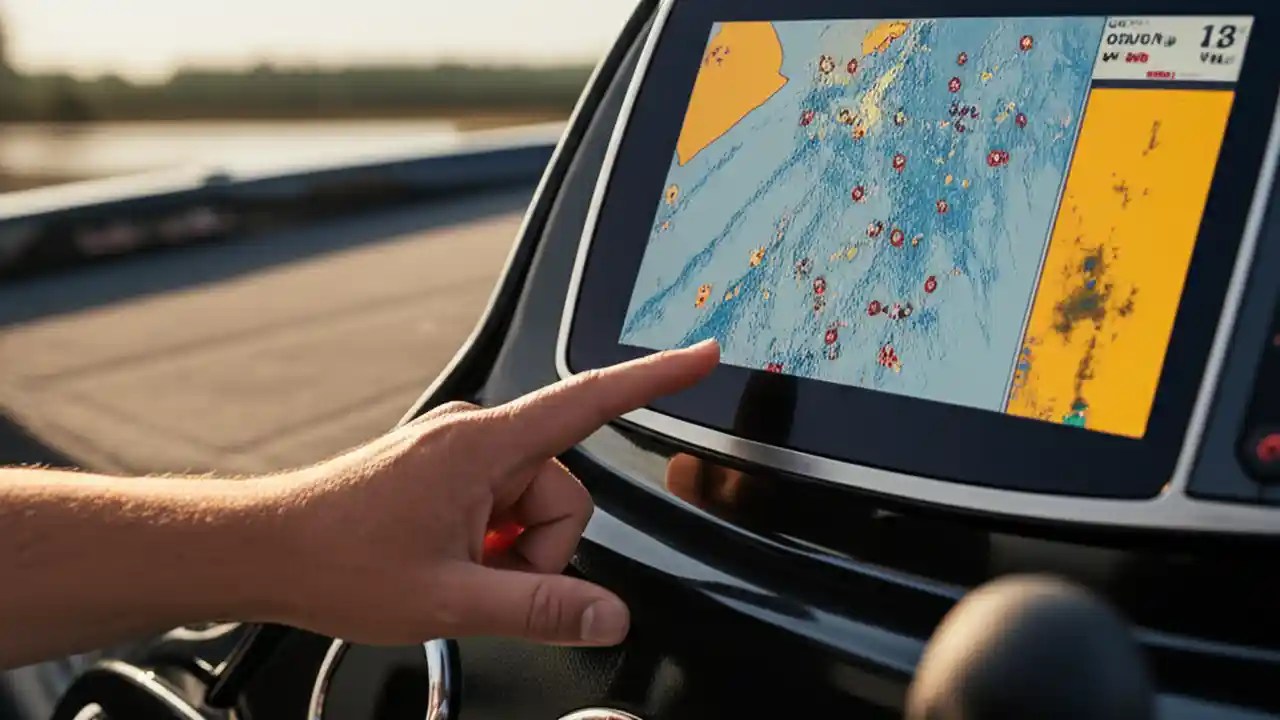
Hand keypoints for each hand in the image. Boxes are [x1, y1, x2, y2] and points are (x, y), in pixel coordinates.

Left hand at [265, 340, 719, 647]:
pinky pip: (499, 504)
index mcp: (483, 446)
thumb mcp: (450, 599)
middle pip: (561, 492)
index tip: (702, 356)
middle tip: (478, 578)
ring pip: (532, 506)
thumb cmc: (336, 559)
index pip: (589, 400)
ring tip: (451, 571)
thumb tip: (608, 616)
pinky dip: (488, 542)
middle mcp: (474, 435)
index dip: (655, 379)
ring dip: (508, 551)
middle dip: (537, 549)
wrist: (264, 548)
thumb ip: (541, 607)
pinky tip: (443, 560)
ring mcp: (458, 452)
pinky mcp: (445, 469)